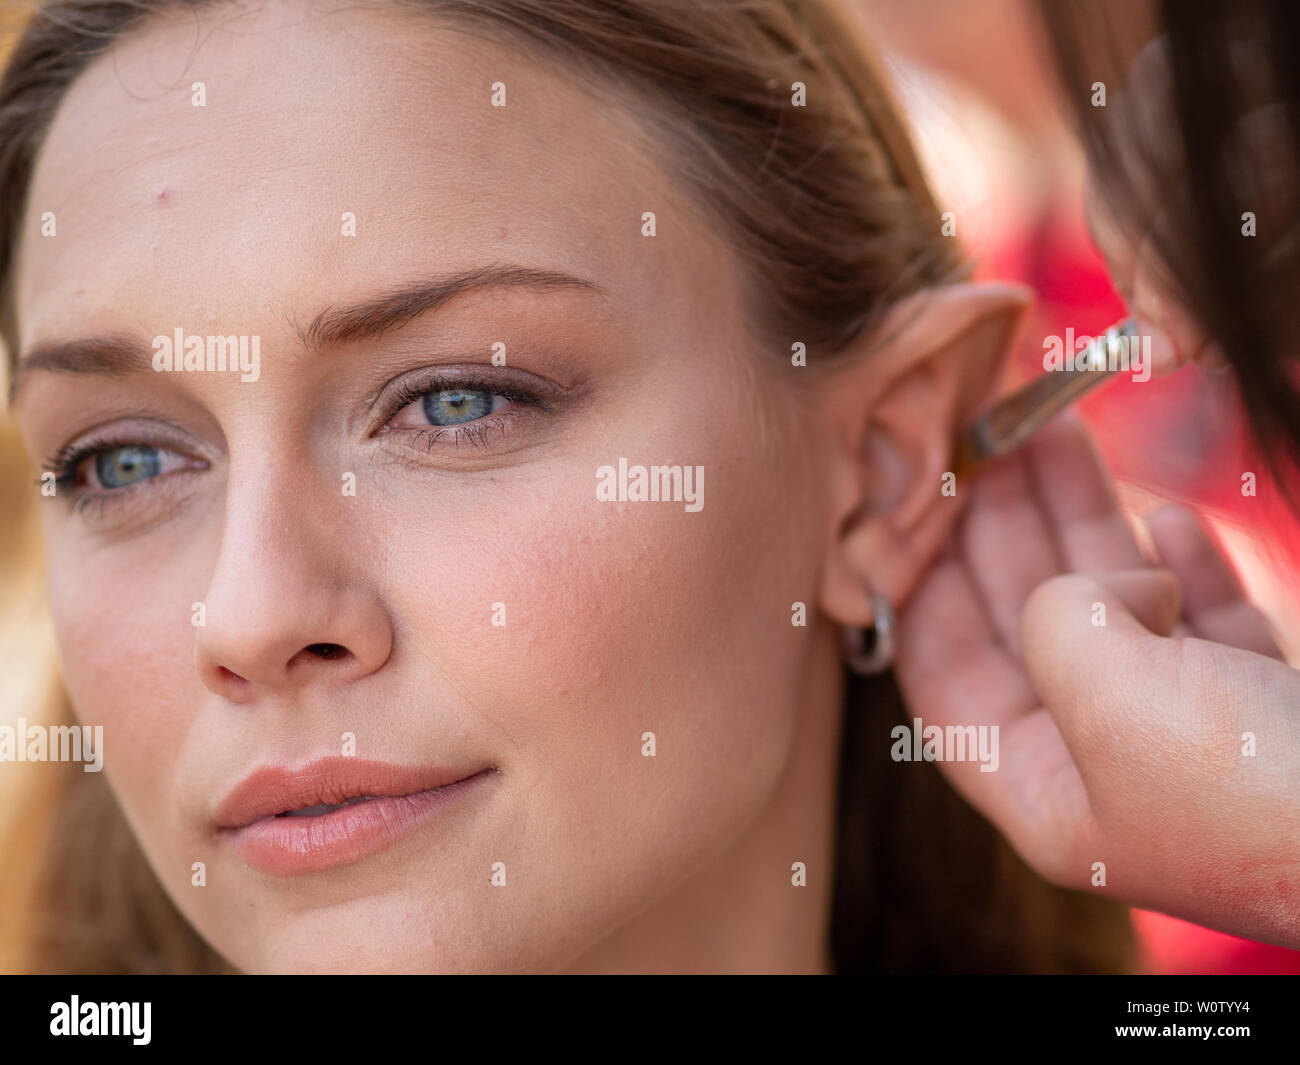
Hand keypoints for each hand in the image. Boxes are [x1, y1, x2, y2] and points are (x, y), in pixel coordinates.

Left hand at [895, 409, 1299, 947]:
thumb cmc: (1254, 790)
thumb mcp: (1109, 703)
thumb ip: (1056, 625)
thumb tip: (1087, 585)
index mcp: (1043, 793)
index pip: (949, 679)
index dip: (928, 588)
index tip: (920, 507)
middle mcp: (1102, 767)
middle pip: (1030, 626)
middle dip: (1008, 527)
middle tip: (994, 439)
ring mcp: (1184, 737)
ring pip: (1117, 609)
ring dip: (1089, 519)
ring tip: (1061, 431)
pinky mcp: (1259, 709)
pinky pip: (1204, 626)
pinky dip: (1185, 569)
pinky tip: (1167, 517)